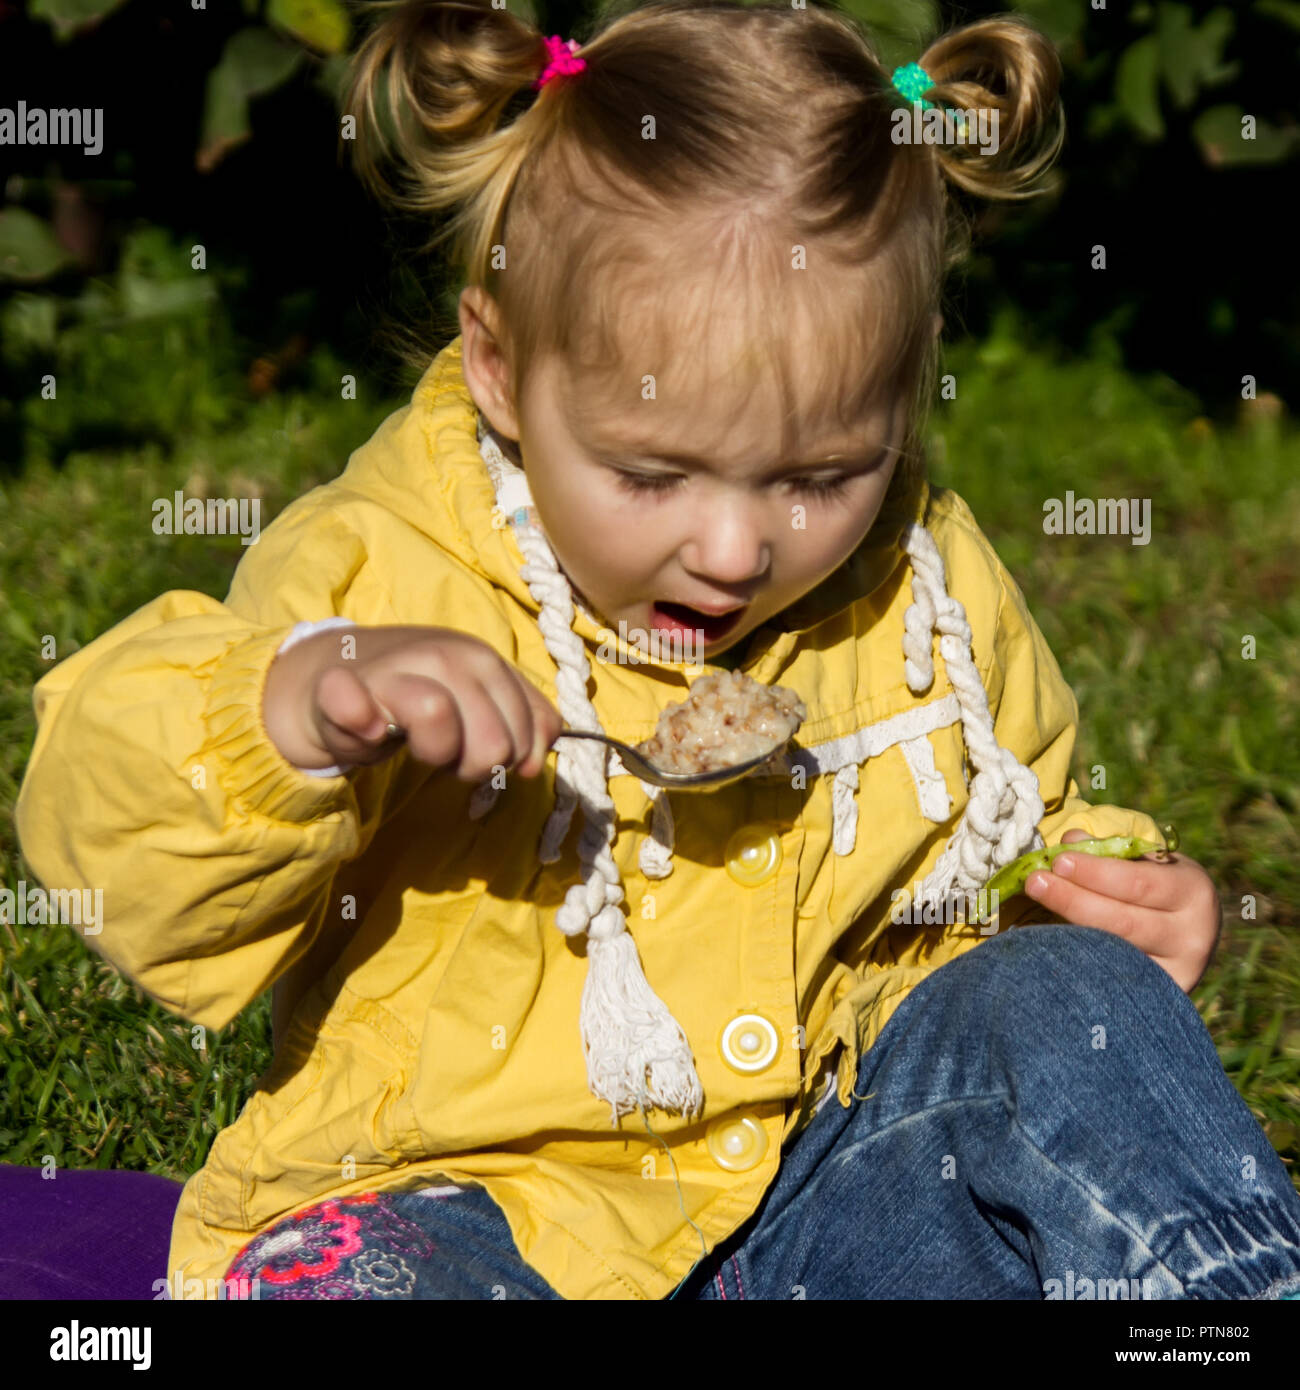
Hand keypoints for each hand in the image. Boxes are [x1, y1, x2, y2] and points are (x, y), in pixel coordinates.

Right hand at [263, 624, 562, 780]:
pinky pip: (354, 706)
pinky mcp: (339, 688)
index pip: (531, 729)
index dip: (517, 756)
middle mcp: (444, 655)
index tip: (490, 751)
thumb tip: (535, 762)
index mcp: (484, 659)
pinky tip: (370, 727)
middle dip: (476, 764)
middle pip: (493, 741)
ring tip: (419, 744)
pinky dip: (362, 720)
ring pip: (438, 720)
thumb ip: (525, 722)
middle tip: (448, 751)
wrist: (342, 672)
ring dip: (435, 754)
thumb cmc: (422, 693)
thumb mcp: (483, 700)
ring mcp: (393, 668)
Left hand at [1023, 828, 1221, 992]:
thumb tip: (1069, 840)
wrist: (1186, 937)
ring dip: (1069, 935)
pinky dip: (1079, 965)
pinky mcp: (1161, 998)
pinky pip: (1112, 982)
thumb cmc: (1154, 889)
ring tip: (1032, 915)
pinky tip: (1049, 950)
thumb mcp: (1143, 863)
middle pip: (1124, 922)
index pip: (1138, 883)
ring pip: (1115, 955)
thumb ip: (1108, 851)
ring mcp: (1180, 972)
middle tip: (1035, 882)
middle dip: (1074, 900)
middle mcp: (1193, 935)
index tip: (1058, 862)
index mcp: (1193, 891)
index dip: (1096, 873)